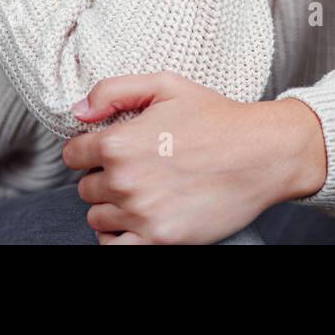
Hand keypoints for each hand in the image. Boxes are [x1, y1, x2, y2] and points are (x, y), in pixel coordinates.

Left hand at [62, 72, 303, 244]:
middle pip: (85, 188)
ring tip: (141, 192)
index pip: (72, 155)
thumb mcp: (166, 86)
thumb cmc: (216, 117)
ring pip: (97, 218)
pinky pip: (113, 249)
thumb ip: (113, 91)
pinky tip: (135, 222)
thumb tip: (78, 112)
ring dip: (112, 207)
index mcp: (120, 142)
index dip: (88, 149)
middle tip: (134, 168)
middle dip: (103, 177)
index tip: (106, 149)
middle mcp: (125, 181)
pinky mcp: (160, 241)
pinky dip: (118, 237)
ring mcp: (142, 214)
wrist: (262, 154)